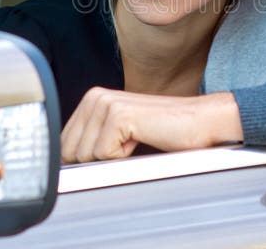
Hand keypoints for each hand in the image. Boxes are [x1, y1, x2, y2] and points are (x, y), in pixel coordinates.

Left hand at [60, 88, 242, 162]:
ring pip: (85, 157)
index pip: (64, 145)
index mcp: (92, 100)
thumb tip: (65, 168)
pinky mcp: (118, 115)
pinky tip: (143, 140)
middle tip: (129, 149)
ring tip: (137, 143)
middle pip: (70, 153)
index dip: (85, 160)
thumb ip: (93, 143)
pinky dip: (124, 159)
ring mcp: (106, 103)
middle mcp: (95, 97)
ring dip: (113, 160)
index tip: (114, 154)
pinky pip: (103, 156)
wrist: (201, 124)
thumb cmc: (166, 134)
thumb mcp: (120, 136)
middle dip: (98, 161)